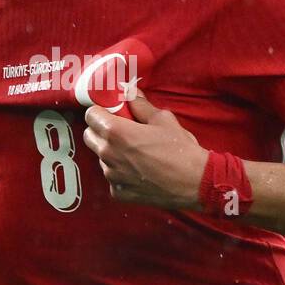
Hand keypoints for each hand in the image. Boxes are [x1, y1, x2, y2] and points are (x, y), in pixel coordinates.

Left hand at [81, 89, 208, 209]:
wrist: (195, 183)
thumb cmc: (180, 149)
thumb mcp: (163, 119)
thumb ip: (140, 105)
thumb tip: (129, 92)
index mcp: (116, 132)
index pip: (90, 115)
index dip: (100, 112)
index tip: (110, 113)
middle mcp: (108, 154)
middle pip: (90, 136)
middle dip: (101, 131)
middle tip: (121, 131)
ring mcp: (112, 176)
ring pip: (101, 158)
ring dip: (111, 153)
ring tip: (135, 154)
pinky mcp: (118, 192)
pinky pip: (112, 178)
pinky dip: (120, 173)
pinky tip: (139, 172)